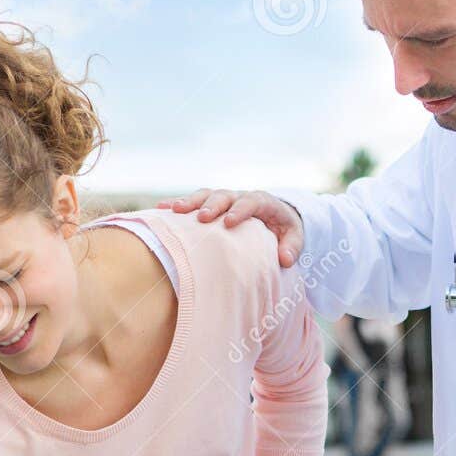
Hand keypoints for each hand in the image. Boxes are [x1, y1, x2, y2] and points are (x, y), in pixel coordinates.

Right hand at [158, 189, 303, 266]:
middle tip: (202, 217)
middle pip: (224, 196)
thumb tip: (285, 259)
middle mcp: (239, 196)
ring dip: (190, 202)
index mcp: (262, 201)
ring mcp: (224, 199)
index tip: (229, 222)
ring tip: (175, 210)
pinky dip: (177, 204)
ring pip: (205, 195)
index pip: (251, 202)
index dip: (240, 211)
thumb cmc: (284, 228)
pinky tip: (161, 209)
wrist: (276, 214)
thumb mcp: (294, 236)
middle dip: (212, 205)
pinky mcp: (211, 204)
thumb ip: (292, 246)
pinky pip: (193, 201)